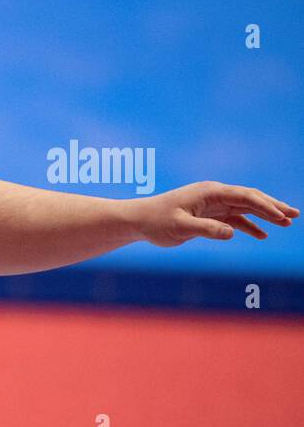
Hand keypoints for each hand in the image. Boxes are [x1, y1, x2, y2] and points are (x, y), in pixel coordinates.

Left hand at [134, 181, 297, 246]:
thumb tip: (232, 232)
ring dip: (265, 215)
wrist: (138, 221)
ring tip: (287, 222)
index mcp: (209, 192)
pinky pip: (233, 218)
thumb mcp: (180, 227)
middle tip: (294, 215)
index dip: (265, 205)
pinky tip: (262, 234)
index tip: (280, 216)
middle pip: (250, 198)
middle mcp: (214, 195)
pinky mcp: (208, 215)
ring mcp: (212, 204)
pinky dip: (248, 225)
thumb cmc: (156, 222)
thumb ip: (206, 229)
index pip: (244, 196)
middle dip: (273, 206)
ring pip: (244, 208)